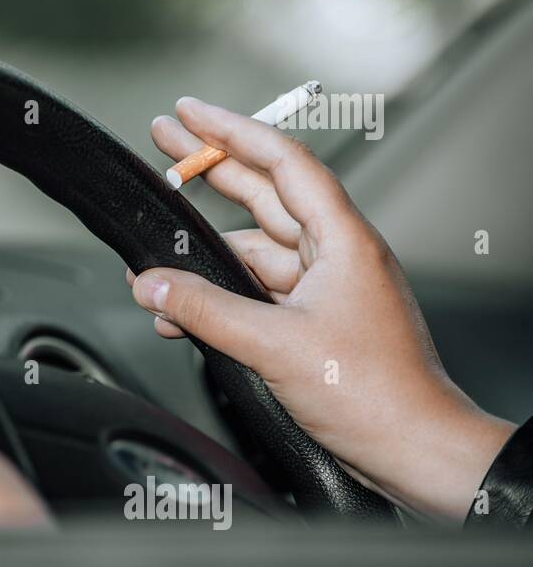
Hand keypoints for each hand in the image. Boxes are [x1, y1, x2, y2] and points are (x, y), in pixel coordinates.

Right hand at [130, 97, 512, 522]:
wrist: (414, 452)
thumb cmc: (375, 395)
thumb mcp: (275, 345)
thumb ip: (205, 310)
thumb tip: (152, 285)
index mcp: (341, 241)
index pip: (281, 162)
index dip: (230, 132)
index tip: (188, 115)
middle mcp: (335, 256)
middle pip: (264, 194)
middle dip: (209, 169)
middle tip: (163, 143)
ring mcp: (325, 290)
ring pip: (253, 252)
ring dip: (203, 255)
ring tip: (153, 262)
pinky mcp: (314, 324)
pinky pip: (255, 294)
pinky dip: (218, 298)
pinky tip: (182, 313)